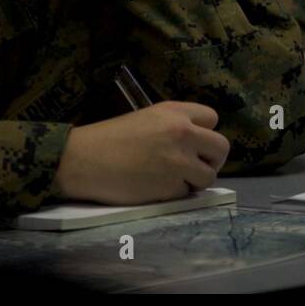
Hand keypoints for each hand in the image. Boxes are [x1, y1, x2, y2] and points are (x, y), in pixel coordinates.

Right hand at [54, 101, 229, 204]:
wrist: (83, 160)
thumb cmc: (110, 138)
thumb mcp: (147, 118)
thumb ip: (175, 125)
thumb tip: (199, 142)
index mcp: (175, 111)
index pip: (213, 118)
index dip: (205, 133)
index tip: (194, 143)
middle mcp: (182, 132)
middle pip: (221, 147)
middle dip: (211, 160)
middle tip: (194, 166)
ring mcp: (179, 160)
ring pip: (209, 175)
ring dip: (195, 180)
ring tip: (172, 178)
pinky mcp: (171, 186)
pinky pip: (187, 193)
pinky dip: (175, 194)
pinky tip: (155, 187)